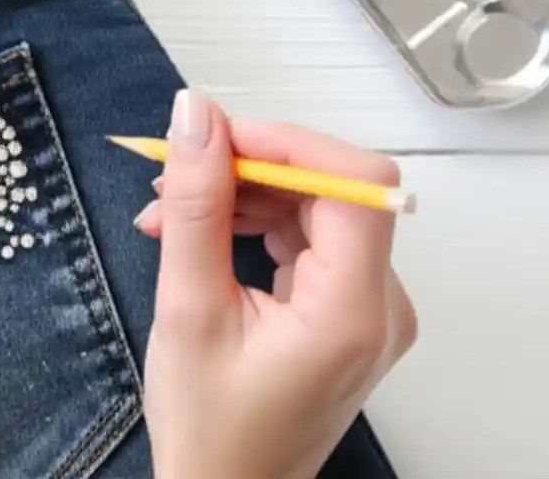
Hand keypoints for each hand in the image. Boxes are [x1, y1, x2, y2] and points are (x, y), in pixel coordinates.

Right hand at [136, 91, 416, 478]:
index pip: (354, 184)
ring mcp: (367, 310)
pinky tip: (198, 231)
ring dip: (241, 195)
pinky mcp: (346, 312)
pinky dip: (253, 224)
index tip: (216, 137)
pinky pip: (308, 240)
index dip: (286, 143)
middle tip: (173, 172)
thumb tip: (196, 118)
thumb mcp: (187, 311)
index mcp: (353, 313)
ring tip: (168, 211)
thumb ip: (195, 208)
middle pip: (333, 191)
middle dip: (249, 168)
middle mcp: (380, 306)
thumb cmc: (210, 430)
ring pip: (315, 209)